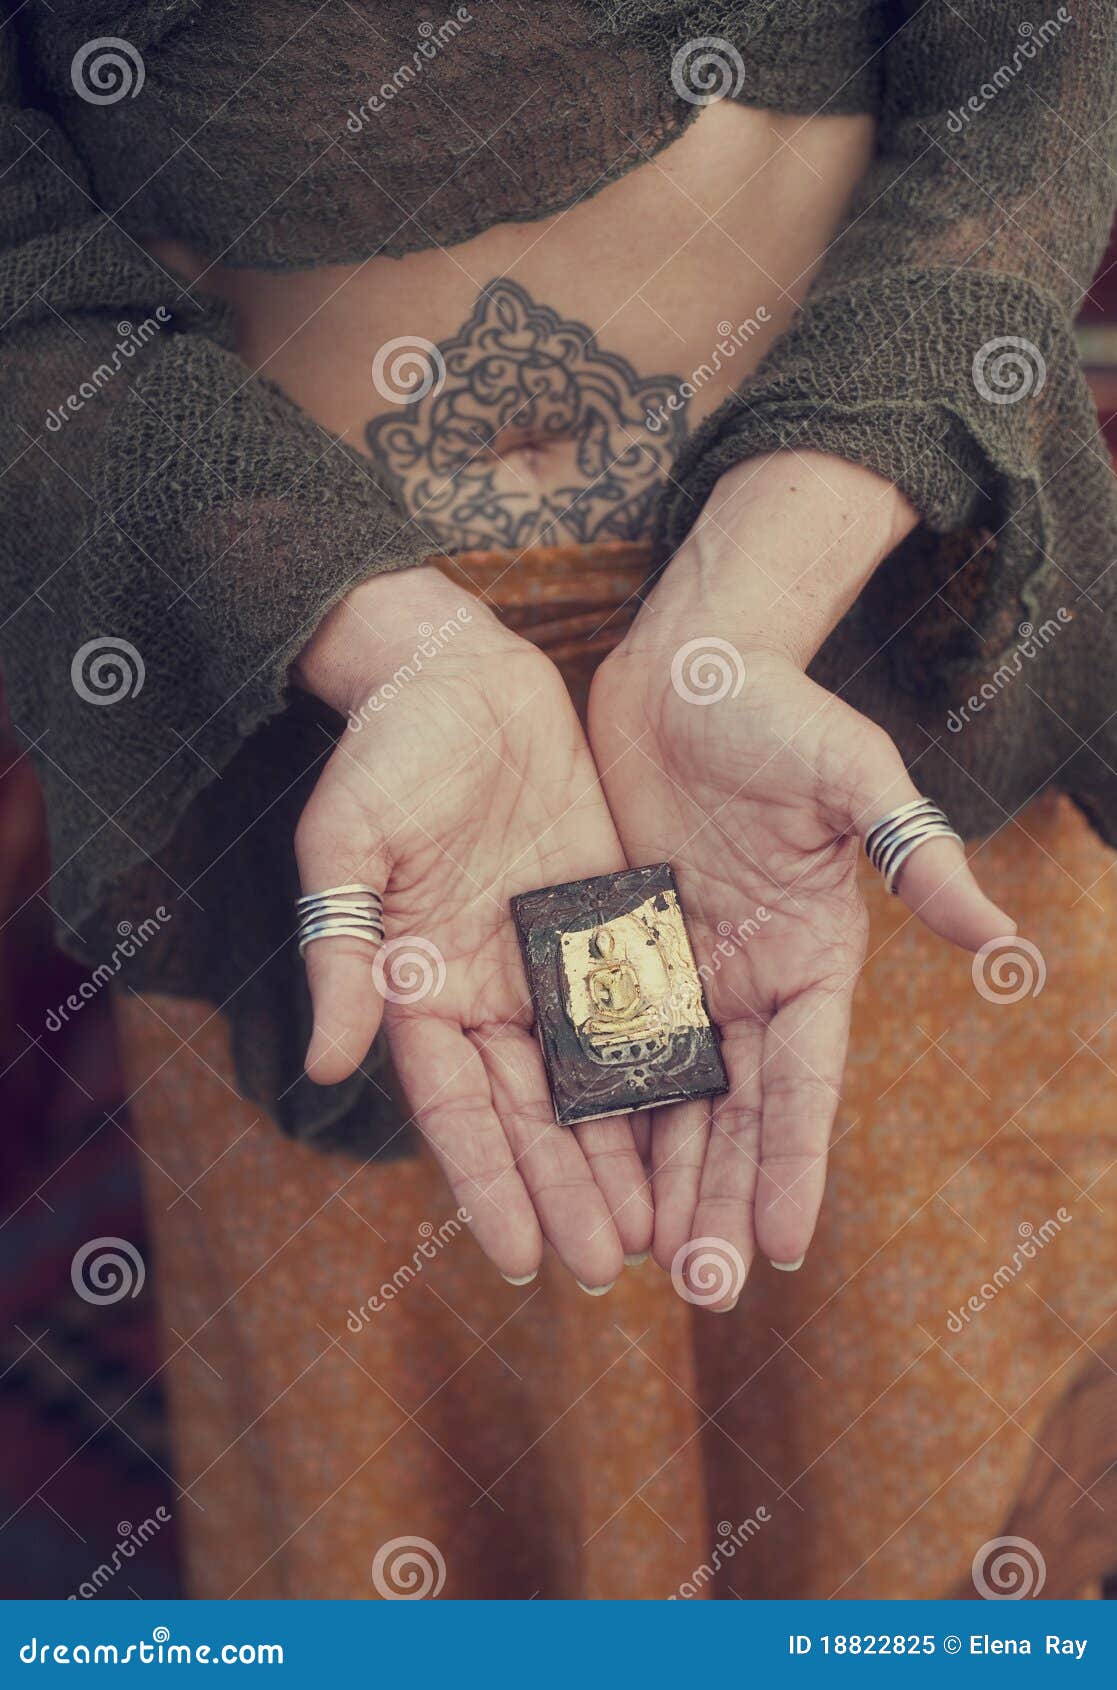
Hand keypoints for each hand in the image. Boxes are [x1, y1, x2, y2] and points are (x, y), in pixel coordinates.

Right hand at [294, 566, 651, 1285]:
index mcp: (417, 984)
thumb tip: (329, 1062)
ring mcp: (548, 960)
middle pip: (531, 1111)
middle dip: (569, 1190)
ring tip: (662, 1231)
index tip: (522, 1260)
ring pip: (591, 1075)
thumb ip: (342, 950)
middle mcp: (485, 990)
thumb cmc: (388, 753)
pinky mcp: (605, 921)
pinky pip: (639, 1005)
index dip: (488, 1183)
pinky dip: (664, 1066)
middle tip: (613, 1269)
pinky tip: (701, 1123)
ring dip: (621, 1152)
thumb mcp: (349, 843)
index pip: (455, 1107)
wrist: (455, 674)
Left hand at [589, 453, 1015, 1304]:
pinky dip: (600, 1112)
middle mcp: (748, 984)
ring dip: (664, 1180)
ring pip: (672, 1099)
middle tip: (704, 1289)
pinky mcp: (617, 955)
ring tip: (645, 1264)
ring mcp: (680, 976)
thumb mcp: (849, 775)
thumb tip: (1000, 937)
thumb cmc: (776, 714)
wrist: (684, 672)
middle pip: (738, 1112)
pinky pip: (606, 1046)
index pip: (804, 1079)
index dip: (794, 1158)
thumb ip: (912, 853)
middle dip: (724, 1198)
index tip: (784, 1240)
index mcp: (810, 958)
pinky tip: (581, 1173)